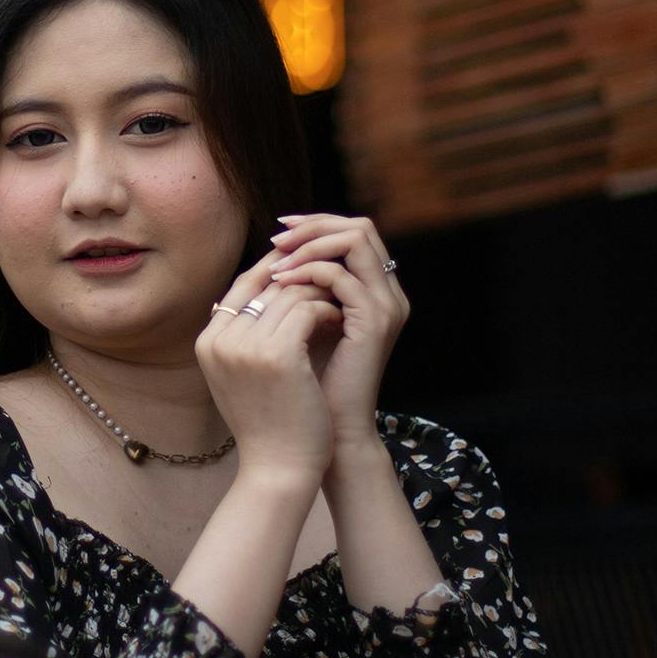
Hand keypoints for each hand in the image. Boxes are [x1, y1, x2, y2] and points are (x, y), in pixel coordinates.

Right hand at [193, 245, 343, 490]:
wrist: (278, 468)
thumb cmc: (268, 424)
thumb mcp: (241, 375)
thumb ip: (244, 336)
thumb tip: (269, 291)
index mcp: (208, 342)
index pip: (241, 287)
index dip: (274, 272)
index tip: (304, 268)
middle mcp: (220, 340)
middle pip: (265, 285)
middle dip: (300, 279)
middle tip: (330, 282)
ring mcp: (246, 346)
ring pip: (290, 293)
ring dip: (318, 294)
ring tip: (338, 303)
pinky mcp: (278, 353)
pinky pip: (307, 309)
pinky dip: (327, 311)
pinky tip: (340, 321)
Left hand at [261, 215, 408, 442]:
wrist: (331, 433)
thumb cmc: (311, 385)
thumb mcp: (303, 328)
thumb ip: (298, 294)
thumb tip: (268, 259)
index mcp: (375, 291)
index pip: (353, 233)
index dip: (316, 225)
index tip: (278, 234)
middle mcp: (388, 293)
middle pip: (359, 227)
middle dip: (313, 226)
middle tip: (276, 239)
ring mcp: (386, 305)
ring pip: (355, 241)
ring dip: (310, 245)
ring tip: (276, 265)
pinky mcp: (375, 322)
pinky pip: (342, 276)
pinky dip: (309, 273)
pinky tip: (282, 286)